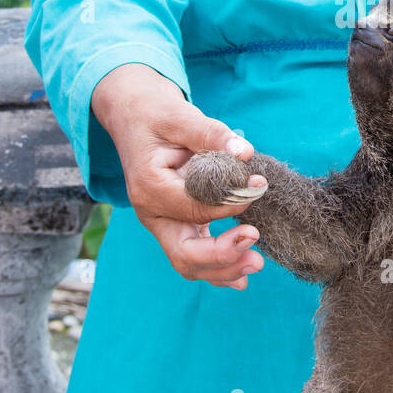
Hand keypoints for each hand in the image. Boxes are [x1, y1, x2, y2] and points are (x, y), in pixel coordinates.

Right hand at [90, 63, 267, 287]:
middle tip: (257, 248)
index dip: (229, 204)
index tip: (257, 187)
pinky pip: (194, 255)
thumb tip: (244, 153)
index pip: (194, 208)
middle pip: (185, 253)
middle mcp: (153, 213)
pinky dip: (217, 268)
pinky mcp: (176, 224)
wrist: (136, 117)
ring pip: (189, 263)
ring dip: (223, 268)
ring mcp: (162, 223)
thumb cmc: (157, 116)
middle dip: (222, 256)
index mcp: (150, 187)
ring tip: (256, 262)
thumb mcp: (181, 116)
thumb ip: (212, 134)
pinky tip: (242, 276)